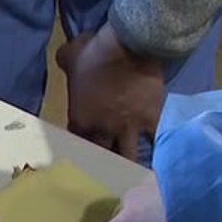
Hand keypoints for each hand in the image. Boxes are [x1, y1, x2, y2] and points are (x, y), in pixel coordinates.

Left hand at [58, 23, 166, 161]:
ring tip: (130, 177)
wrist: (132, 45)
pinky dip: (155, 152)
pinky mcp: (152, 121)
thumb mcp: (68, 55)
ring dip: (127, 166)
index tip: (82, 148)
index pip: (76, 142)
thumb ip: (64, 64)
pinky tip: (158, 164)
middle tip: (104, 171)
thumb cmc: (96, 50)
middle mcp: (104, 130)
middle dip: (101, 165)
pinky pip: (154, 143)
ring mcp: (129, 128)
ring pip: (128, 158)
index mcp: (81, 119)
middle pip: (101, 157)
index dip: (78, 146)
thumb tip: (64, 62)